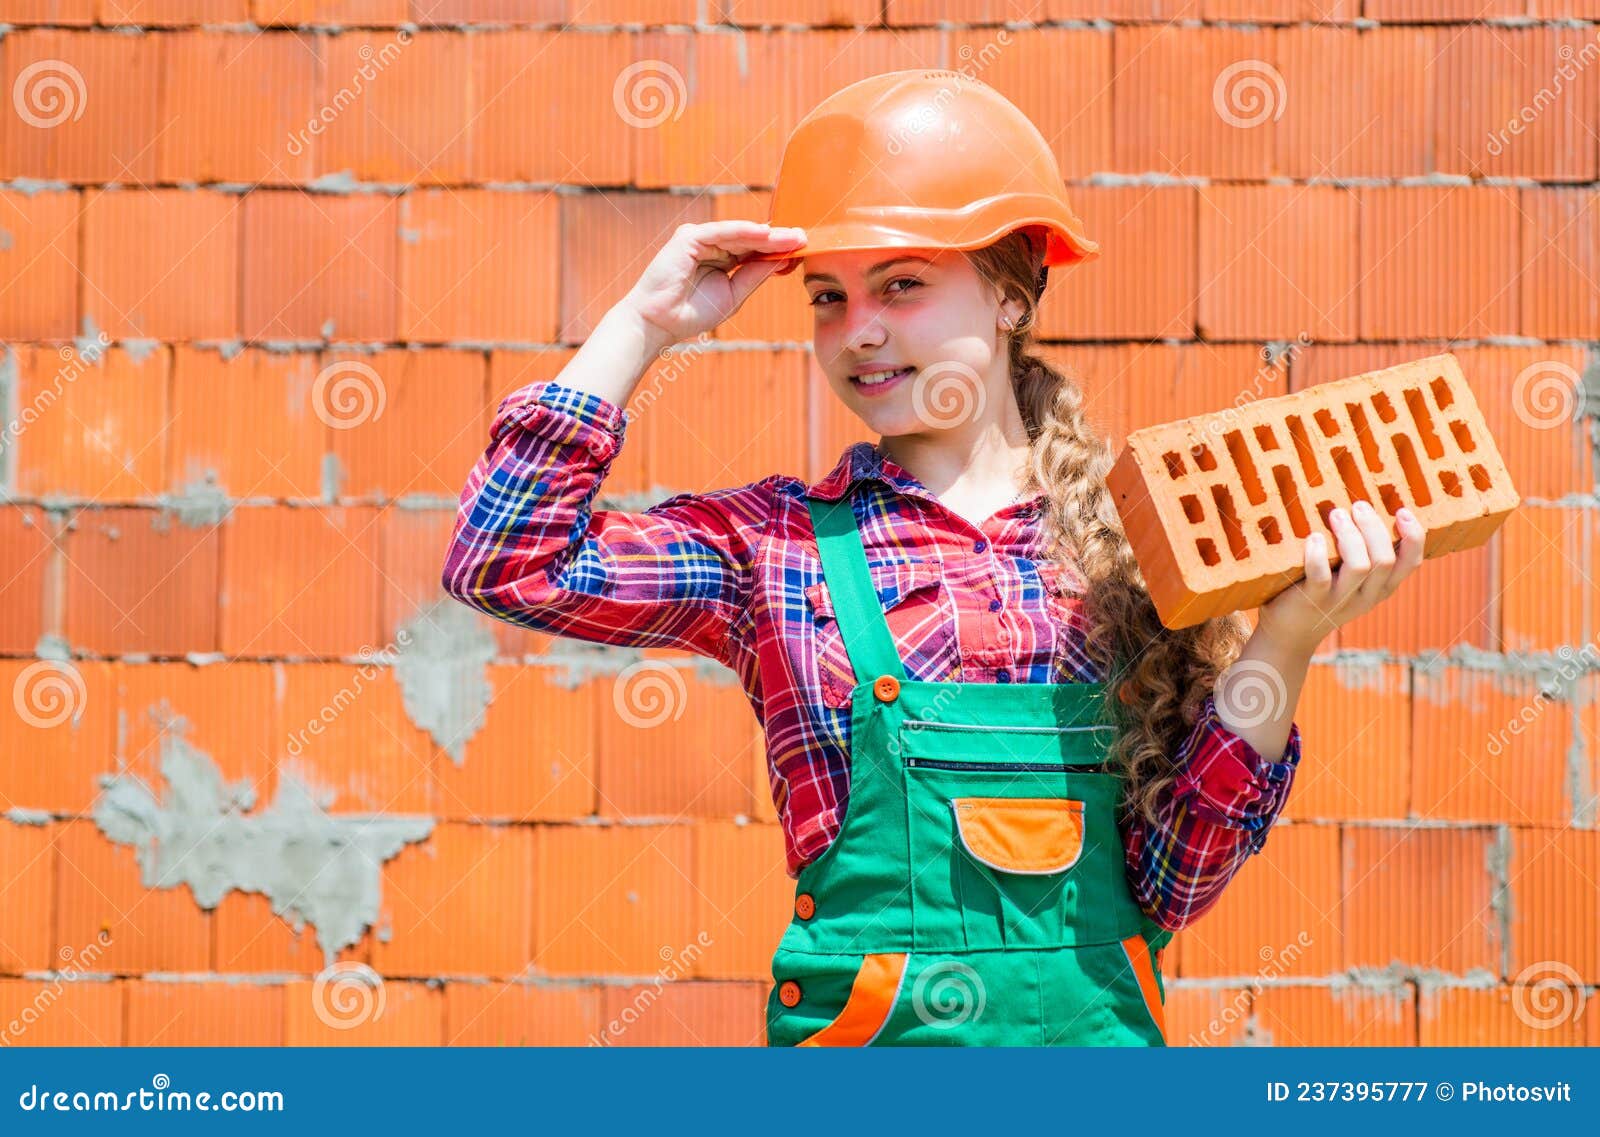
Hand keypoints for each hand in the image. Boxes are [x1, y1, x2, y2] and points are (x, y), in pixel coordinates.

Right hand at [623, 220, 805, 350]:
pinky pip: (721, 231)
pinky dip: (743, 231)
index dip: (779, 250)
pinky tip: (765, 233)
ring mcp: (701, 239)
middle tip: (805, 237)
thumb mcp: (734, 295)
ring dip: (767, 234)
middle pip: (751, 239)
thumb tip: (783, 259)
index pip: (755, 251)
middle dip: (778, 239)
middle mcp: (713, 245)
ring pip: (740, 233)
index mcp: (723, 259)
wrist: (659, 323)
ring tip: (792, 236)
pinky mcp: (689, 237)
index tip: (804, 250)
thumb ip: (755, 275)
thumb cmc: (692, 313)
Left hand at [1257, 500, 1425, 651]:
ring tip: (1336, 514)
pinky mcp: (1312, 601)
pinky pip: (1320, 577)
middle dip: (1373, 528)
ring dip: (1349, 536)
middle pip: (1384, 559)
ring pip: (1360, 566)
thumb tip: (1363, 506)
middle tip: (1358, 506)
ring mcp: (1339, 601)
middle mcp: (1366, 596)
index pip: (1410, 563)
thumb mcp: (1348, 576)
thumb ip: (1361, 551)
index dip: (1413, 536)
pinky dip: (1317, 555)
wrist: (1290, 631)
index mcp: (1381, 587)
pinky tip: (1314, 538)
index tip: (1402, 511)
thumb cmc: (1320, 590)